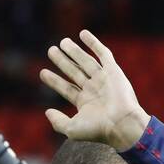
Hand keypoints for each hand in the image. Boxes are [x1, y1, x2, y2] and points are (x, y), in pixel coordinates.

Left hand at [39, 29, 149, 150]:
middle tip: (51, 50)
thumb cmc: (98, 130)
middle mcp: (94, 89)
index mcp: (85, 102)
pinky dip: (93, 43)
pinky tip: (83, 34)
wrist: (121, 123)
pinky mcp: (113, 71)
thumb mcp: (72, 129)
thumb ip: (58, 122)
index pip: (66, 88)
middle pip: (74, 72)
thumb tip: (47, 112)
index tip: (42, 73)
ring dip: (74, 51)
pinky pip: (103, 54)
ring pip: (85, 61)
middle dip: (62, 61)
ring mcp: (103, 79)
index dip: (54, 81)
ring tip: (62, 42)